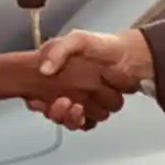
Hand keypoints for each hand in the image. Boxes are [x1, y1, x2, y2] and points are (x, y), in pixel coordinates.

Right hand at [27, 30, 151, 129]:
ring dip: (69, 118)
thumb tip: (44, 70)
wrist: (129, 55)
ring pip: (67, 120)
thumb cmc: (101, 46)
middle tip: (63, 102)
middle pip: (51, 111)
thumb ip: (60, 50)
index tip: (37, 100)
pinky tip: (86, 114)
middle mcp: (65, 90)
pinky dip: (84, 123)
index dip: (35, 101)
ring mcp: (80, 102)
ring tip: (77, 107)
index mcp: (55, 74)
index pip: (36, 94)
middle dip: (54, 111)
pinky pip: (85, 125)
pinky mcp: (94, 111)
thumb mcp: (78, 40)